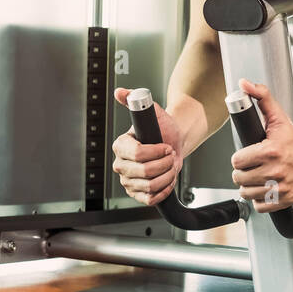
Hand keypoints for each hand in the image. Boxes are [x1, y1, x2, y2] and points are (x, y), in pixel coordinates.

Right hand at [111, 88, 182, 206]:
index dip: (156, 151)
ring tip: (170, 164)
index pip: (137, 154)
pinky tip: (167, 178)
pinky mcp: (136, 194)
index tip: (166, 145)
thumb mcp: (152, 110)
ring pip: (150, 186)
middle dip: (165, 163)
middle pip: (145, 172)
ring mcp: (127, 181)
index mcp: (120, 146)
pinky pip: (151, 199)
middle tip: (170, 154)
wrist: (173, 142)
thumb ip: (134, 99)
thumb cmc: (162, 127)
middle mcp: (120, 165)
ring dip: (167, 175)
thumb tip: (120, 92)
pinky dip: (165, 189)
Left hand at [230, 79, 292, 212]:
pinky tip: (265, 188)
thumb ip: (260, 97)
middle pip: (240, 178)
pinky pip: (260, 206)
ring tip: (257, 177)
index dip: (239, 158)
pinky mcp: (286, 200)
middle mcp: (276, 171)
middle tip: (251, 167)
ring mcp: (282, 188)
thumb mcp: (277, 116)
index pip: (237, 161)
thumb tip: (244, 84)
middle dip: (243, 172)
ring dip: (249, 186)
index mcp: (270, 151)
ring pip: (247, 193)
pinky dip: (260, 200)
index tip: (246, 156)